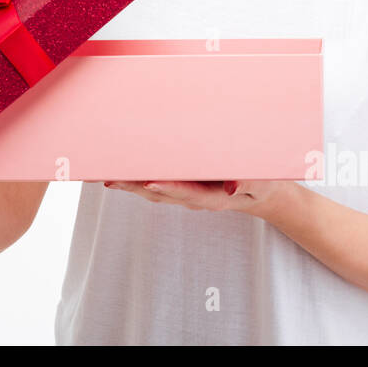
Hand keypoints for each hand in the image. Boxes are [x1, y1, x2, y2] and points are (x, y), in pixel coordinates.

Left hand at [102, 178, 299, 214]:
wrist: (260, 193)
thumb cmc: (262, 184)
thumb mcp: (264, 183)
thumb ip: (250, 183)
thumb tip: (234, 186)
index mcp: (212, 197)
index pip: (187, 193)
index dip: (168, 188)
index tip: (149, 183)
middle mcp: (193, 197)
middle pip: (159, 193)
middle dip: (134, 185)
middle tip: (109, 178)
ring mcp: (184, 192)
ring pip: (151, 188)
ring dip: (128, 182)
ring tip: (104, 175)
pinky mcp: (180, 185)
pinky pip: (154, 181)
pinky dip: (136, 176)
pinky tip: (118, 169)